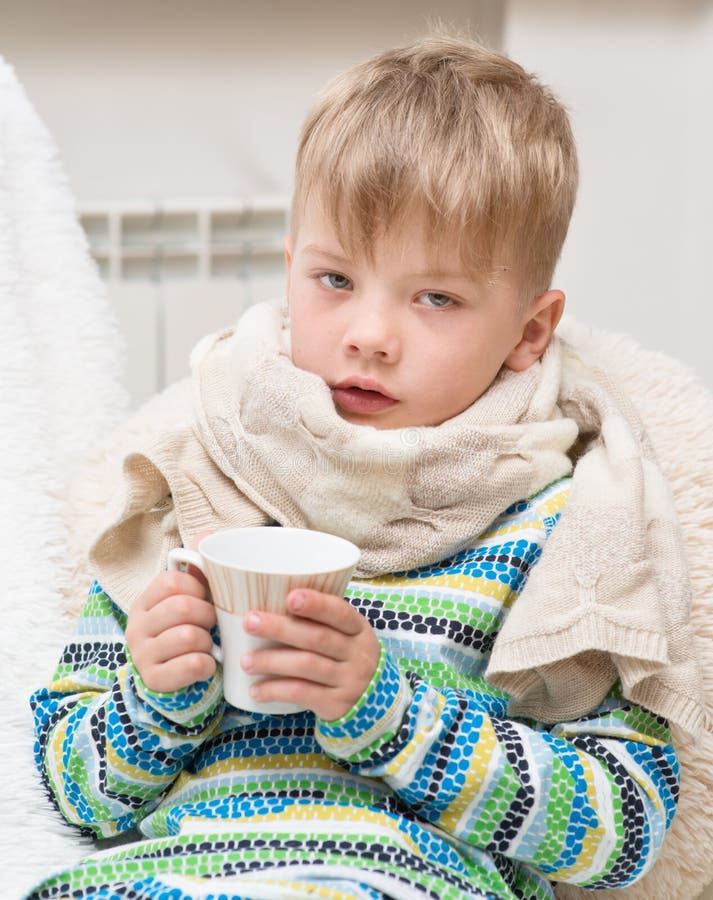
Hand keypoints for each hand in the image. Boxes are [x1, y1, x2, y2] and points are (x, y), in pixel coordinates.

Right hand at [126, 536, 216, 692]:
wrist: (171, 678)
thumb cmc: (184, 630)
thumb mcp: (187, 599)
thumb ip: (196, 569)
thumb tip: (205, 534)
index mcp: (144, 601)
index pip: (171, 581)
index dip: (198, 588)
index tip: (204, 599)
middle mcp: (136, 626)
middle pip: (181, 607)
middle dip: (207, 615)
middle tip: (210, 623)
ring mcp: (142, 655)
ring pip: (189, 636)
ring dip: (208, 641)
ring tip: (206, 645)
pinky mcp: (154, 680)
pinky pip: (193, 665)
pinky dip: (208, 664)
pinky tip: (205, 664)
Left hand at [240, 589, 380, 720]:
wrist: (375, 701)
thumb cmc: (346, 657)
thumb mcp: (347, 636)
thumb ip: (321, 622)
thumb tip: (271, 601)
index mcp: (358, 629)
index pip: (340, 612)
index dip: (317, 604)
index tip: (291, 597)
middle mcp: (357, 654)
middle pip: (316, 638)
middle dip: (280, 628)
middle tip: (250, 622)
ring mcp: (348, 680)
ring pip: (306, 666)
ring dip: (272, 662)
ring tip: (246, 661)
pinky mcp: (336, 704)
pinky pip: (302, 694)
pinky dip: (276, 691)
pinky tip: (256, 690)